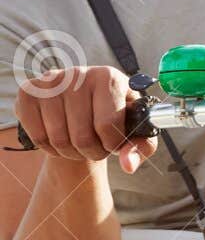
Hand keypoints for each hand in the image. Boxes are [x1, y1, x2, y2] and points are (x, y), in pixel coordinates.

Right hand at [14, 66, 153, 172]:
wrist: (80, 102)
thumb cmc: (111, 115)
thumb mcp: (134, 128)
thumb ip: (141, 146)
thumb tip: (128, 165)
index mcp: (109, 77)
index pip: (107, 124)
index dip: (112, 145)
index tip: (113, 144)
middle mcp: (79, 74)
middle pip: (82, 136)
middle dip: (92, 152)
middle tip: (96, 148)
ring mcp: (51, 81)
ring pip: (59, 140)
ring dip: (71, 153)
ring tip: (79, 144)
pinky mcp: (28, 92)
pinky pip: (38, 137)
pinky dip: (50, 148)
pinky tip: (60, 139)